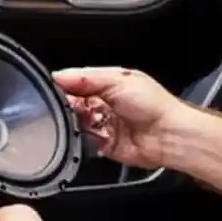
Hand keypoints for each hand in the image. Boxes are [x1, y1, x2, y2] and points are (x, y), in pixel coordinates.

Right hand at [53, 67, 184, 168]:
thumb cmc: (153, 104)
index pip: (77, 82)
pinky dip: (83, 137)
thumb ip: (87, 78)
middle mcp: (105, 104)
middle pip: (73, 102)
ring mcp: (103, 124)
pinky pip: (83, 141)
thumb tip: (60, 75)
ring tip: (86, 117)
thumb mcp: (118, 80)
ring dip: (76, 120)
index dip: (64, 84)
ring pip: (76, 122)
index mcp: (108, 84)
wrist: (168, 134)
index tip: (53, 85)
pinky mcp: (103, 144)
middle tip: (69, 103)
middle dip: (69, 103)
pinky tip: (90, 132)